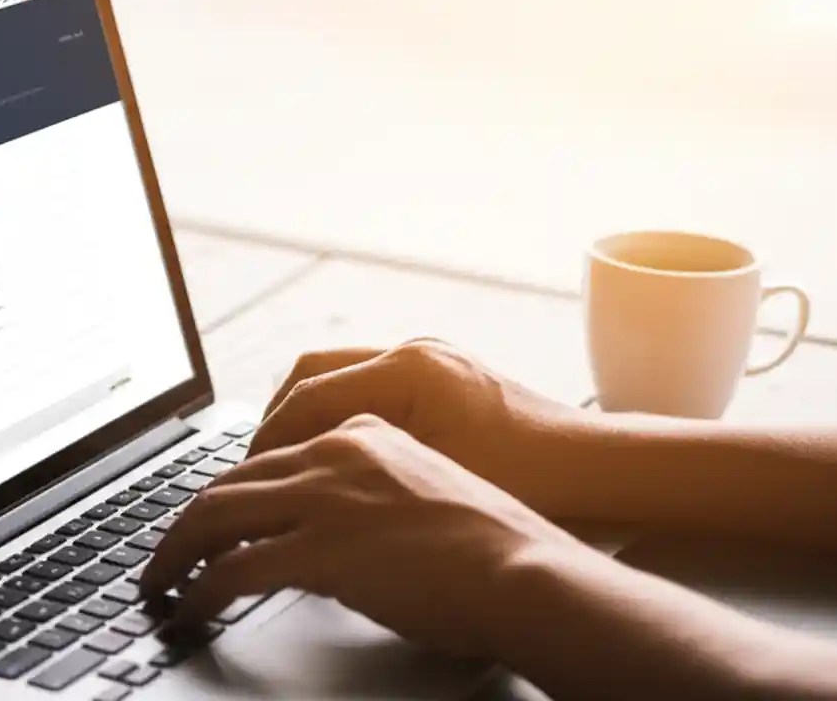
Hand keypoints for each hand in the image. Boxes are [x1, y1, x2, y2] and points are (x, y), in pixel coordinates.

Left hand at [140, 414, 583, 657]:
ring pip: (214, 515)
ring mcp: (323, 498)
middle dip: (185, 522)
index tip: (208, 520)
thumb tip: (332, 539)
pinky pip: (231, 568)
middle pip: (228, 481)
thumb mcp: (423, 495)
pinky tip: (187, 608)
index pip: (267, 456)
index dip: (227, 493)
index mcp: (361, 432)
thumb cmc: (493, 547)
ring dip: (175, 552)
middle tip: (165, 554)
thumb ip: (368, 499)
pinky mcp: (318, 548)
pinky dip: (196, 589)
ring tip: (160, 582)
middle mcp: (334, 453)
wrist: (523, 570)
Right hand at [253, 339, 578, 513]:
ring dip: (302, 415)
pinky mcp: (438, 376)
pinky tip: (331, 453)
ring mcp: (426, 359)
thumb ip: (360, 472)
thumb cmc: (526, 478)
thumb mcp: (432, 479)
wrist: (592, 467)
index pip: (308, 396)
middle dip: (274, 420)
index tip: (243, 476)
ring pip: (335, 375)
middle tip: (250, 466)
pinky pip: (364, 384)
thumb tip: (297, 484)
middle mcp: (413, 351)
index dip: (268, 439)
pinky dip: (336, 414)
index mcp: (408, 370)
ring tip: (281, 461)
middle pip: (311, 374)